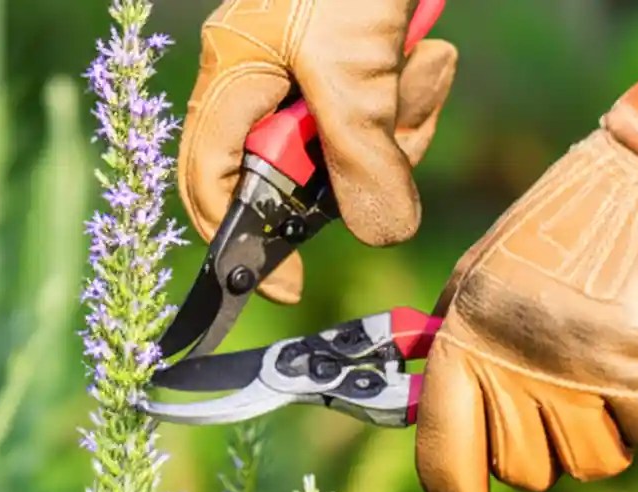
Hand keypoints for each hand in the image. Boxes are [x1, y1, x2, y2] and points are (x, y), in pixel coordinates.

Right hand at [177, 0, 457, 303]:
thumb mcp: (354, 69)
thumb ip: (361, 156)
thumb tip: (380, 236)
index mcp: (230, 79)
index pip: (213, 183)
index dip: (243, 243)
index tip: (285, 288)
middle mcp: (260, 80)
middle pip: (296, 172)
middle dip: (355, 167)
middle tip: (391, 141)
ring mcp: (308, 72)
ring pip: (348, 145)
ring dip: (397, 122)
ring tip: (417, 69)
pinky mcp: (351, 61)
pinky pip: (378, 111)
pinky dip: (410, 96)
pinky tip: (424, 57)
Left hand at [414, 0, 637, 491]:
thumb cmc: (562, 223)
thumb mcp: (478, 272)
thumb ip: (454, 340)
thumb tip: (431, 400)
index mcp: (467, 341)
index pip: (444, 446)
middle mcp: (518, 366)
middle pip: (526, 470)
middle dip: (544, 446)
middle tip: (565, 393)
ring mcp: (585, 376)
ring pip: (594, 462)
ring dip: (607, 428)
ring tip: (610, 365)